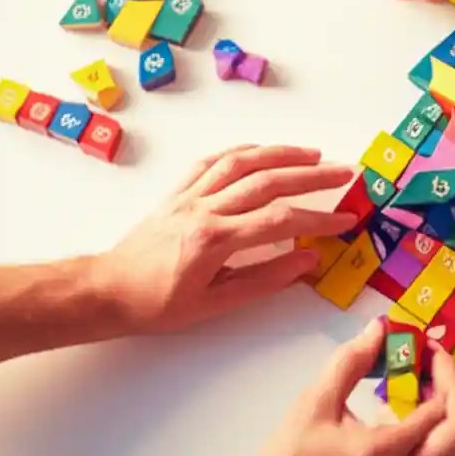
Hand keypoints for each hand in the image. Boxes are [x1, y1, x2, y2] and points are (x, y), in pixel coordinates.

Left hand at [91, 145, 356, 333]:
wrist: (108, 290)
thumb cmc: (158, 304)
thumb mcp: (215, 304)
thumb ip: (264, 280)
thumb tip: (306, 260)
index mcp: (215, 240)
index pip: (280, 221)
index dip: (318, 219)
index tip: (346, 219)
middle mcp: (204, 209)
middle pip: (268, 181)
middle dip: (312, 175)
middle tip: (345, 173)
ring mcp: (190, 196)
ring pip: (242, 162)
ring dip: (281, 153)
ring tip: (313, 153)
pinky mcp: (178, 193)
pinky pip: (214, 162)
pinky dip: (242, 152)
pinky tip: (263, 151)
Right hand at [215, 319, 454, 455]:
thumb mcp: (312, 407)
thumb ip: (350, 363)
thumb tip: (375, 334)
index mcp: (384, 455)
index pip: (441, 405)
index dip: (441, 368)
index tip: (426, 347)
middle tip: (436, 364)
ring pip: (454, 451)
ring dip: (448, 413)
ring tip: (421, 385)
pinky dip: (433, 436)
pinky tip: (404, 418)